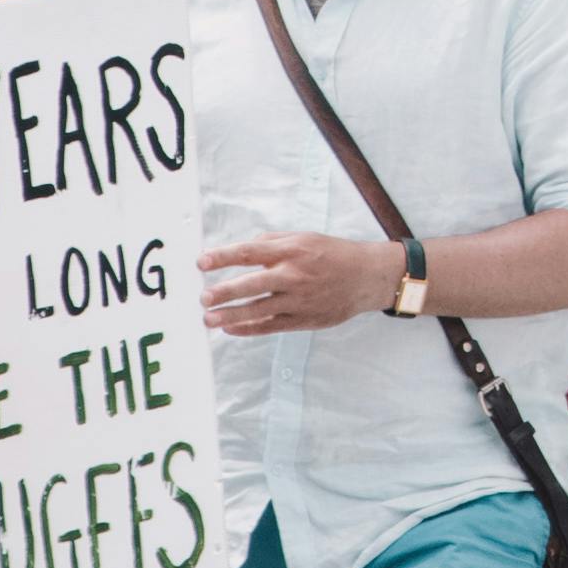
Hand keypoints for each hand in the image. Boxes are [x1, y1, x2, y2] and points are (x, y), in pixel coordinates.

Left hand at [200, 226, 397, 336]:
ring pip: (258, 310)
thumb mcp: (304, 238)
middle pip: (252, 284)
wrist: (367, 277)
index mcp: (292, 250)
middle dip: (225, 292)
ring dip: (230, 315)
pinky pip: (270, 326)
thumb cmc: (332, 254)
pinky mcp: (303, 319)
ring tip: (208, 318)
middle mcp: (294, 275)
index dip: (223, 257)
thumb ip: (272, 242)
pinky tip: (230, 328)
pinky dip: (248, 329)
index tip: (201, 262)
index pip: (250, 252)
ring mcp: (299, 300)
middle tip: (203, 298)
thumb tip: (242, 250)